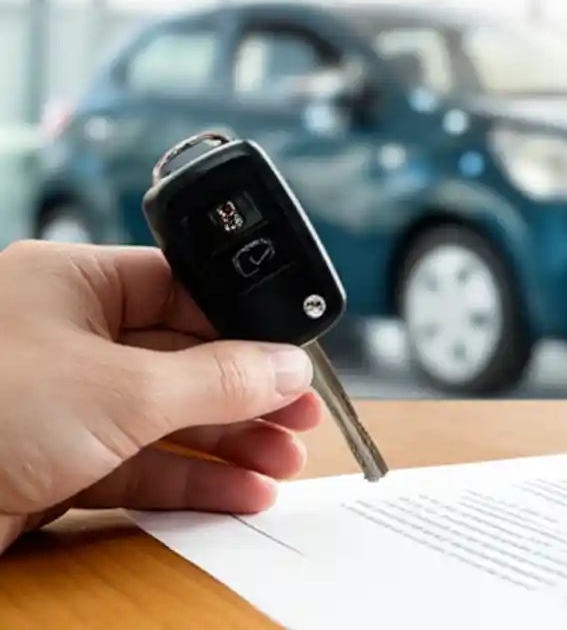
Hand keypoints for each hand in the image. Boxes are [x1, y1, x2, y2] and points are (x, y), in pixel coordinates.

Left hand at [0, 241, 323, 553]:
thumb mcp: (120, 391)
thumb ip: (216, 379)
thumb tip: (286, 366)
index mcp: (71, 286)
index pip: (183, 291)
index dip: (245, 325)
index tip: (296, 357)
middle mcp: (65, 337)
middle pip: (183, 358)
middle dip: (247, 394)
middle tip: (301, 419)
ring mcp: (59, 403)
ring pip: (166, 417)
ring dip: (229, 443)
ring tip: (282, 465)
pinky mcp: (53, 462)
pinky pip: (139, 464)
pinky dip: (190, 479)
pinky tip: (237, 492)